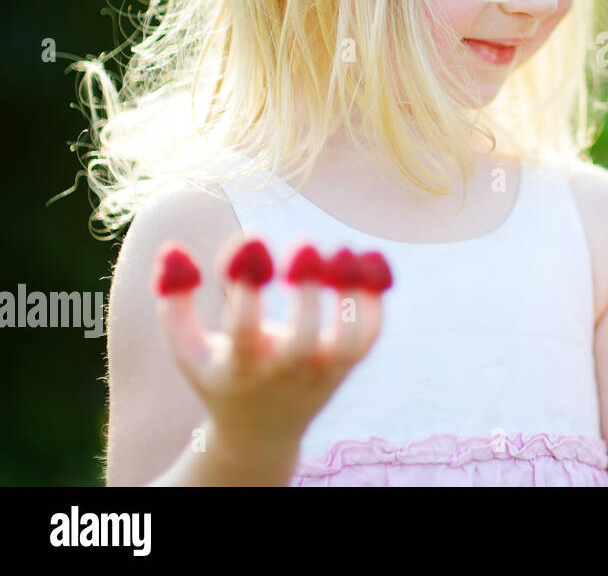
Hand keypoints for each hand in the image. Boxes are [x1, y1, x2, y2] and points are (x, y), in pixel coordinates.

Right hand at [154, 238, 387, 456]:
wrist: (260, 432)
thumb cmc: (220, 374)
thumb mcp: (186, 346)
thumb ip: (173, 299)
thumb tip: (172, 248)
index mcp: (239, 367)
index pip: (244, 328)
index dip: (248, 283)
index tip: (255, 236)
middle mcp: (284, 373)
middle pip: (302, 340)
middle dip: (306, 291)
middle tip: (304, 242)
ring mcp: (319, 373)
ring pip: (348, 342)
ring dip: (352, 295)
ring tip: (343, 250)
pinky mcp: (345, 368)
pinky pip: (368, 336)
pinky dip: (375, 300)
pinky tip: (370, 258)